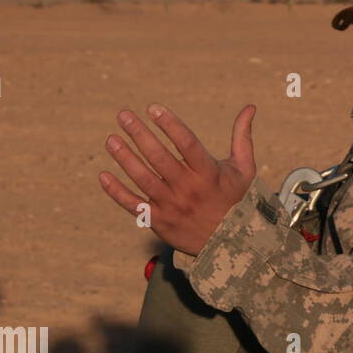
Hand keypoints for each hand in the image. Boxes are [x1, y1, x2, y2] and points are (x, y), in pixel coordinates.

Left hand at [99, 103, 256, 256]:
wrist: (230, 244)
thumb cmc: (236, 199)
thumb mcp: (244, 169)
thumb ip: (242, 137)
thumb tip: (250, 107)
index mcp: (209, 173)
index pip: (186, 143)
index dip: (169, 124)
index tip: (153, 108)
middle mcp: (188, 188)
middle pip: (159, 157)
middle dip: (139, 134)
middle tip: (123, 115)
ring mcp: (171, 205)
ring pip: (142, 178)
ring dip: (124, 158)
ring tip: (111, 139)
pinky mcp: (158, 221)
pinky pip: (132, 204)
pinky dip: (116, 191)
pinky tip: (103, 175)